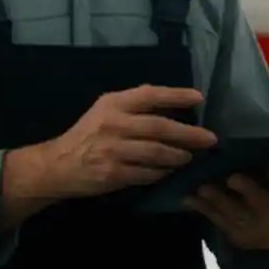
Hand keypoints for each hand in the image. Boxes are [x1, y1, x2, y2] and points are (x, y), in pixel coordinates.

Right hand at [42, 85, 217, 198]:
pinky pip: (146, 174)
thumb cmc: (88, 134)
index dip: (176, 95)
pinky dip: (162, 173)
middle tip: (209, 138)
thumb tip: (172, 104)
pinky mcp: (113, 174)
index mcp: (113, 104)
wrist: (59, 164)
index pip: (149, 95)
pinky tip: (170, 171)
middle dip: (188, 133)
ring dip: (178, 155)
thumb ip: (133, 105)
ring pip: (156, 153)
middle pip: (159, 127)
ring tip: (190, 157)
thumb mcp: (105, 110)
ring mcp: (113, 150)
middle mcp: (114, 124)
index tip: (198, 98)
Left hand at [184, 163, 268, 250]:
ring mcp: (251, 227)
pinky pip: (214, 219)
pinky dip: (201, 207)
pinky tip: (188, 195)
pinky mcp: (231, 231)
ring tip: (203, 185)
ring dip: (217, 199)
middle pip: (260, 203)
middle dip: (247, 191)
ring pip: (233, 212)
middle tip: (233, 177)